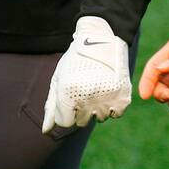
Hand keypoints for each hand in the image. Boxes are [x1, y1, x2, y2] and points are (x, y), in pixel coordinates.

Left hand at [42, 16, 131, 132]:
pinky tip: (108, 89)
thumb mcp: (59, 79)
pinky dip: (112, 105)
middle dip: (81, 109)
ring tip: (97, 85)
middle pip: (82, 122)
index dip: (67, 109)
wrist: (100, 38)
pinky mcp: (122, 95)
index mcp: (68, 94)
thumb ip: (51, 106)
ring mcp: (106, 97)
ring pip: (99, 118)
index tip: (71, 94)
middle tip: (85, 87)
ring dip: (97, 107)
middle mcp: (87, 99)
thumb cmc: (75, 60)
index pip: (65, 122)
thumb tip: (46, 131)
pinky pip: (115, 113)